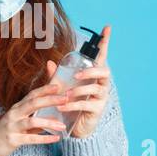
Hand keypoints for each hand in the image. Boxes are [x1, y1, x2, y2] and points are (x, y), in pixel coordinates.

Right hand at [0, 81, 68, 155]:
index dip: (45, 89)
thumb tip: (54, 116)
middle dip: (50, 100)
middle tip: (66, 99)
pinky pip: (31, 139)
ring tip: (63, 125)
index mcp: (17, 107)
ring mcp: (12, 127)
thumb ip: (35, 118)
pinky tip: (56, 139)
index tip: (58, 85)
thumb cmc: (6, 131)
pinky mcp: (13, 140)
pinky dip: (44, 139)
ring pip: (32, 122)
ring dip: (49, 122)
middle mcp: (14, 114)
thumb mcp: (20, 121)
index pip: (32, 94)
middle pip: (33, 103)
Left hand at [56, 24, 112, 138]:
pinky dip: (73, 105)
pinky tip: (63, 106)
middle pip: (104, 72)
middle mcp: (101, 84)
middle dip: (91, 71)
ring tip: (66, 95)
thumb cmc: (71, 103)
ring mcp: (101, 98)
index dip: (105, 42)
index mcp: (93, 76)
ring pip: (96, 89)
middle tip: (77, 75)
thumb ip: (57, 77)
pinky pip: (87, 105)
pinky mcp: (97, 110)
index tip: (107, 27)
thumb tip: (49, 62)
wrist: (74, 127)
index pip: (101, 56)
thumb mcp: (62, 88)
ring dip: (79, 90)